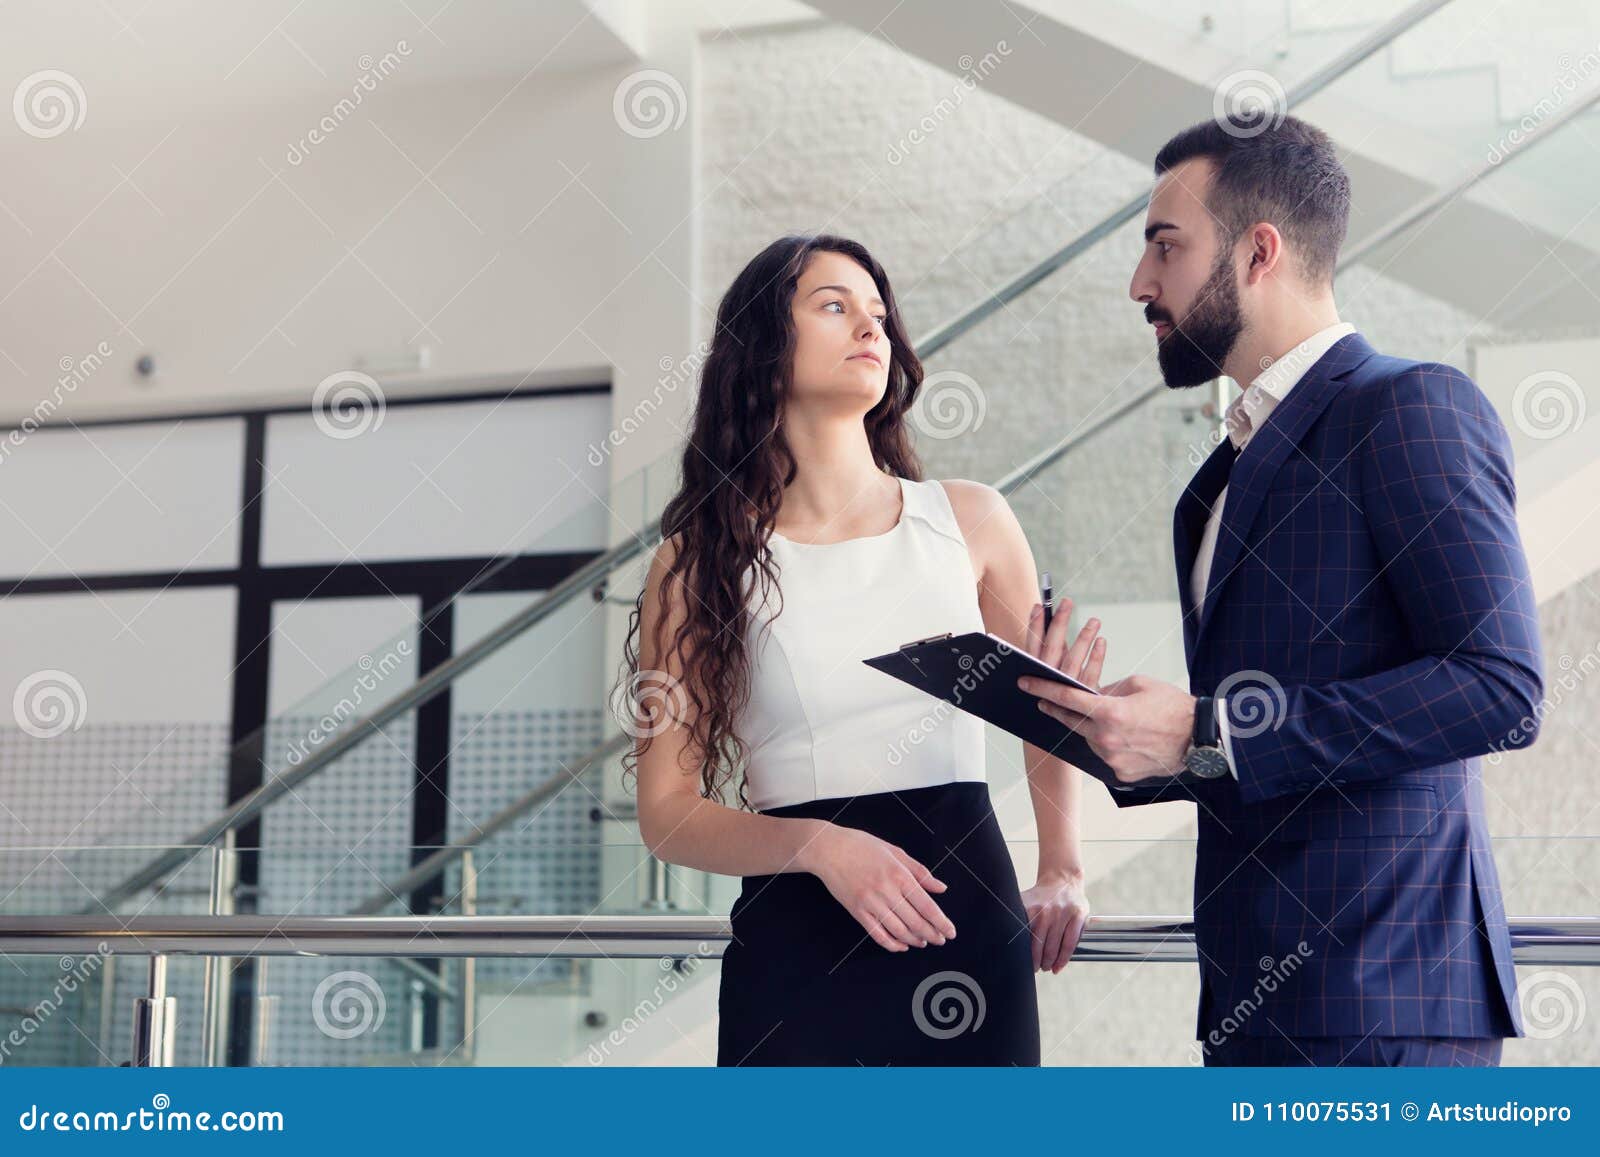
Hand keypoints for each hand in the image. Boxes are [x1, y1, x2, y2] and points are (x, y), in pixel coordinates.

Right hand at [802, 823, 957, 951]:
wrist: (828, 849)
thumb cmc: (862, 846)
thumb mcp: (895, 852)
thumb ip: (920, 871)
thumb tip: (941, 888)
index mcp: (899, 874)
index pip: (927, 906)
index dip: (941, 922)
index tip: (950, 932)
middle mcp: (887, 891)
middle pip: (915, 922)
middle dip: (931, 934)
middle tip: (940, 940)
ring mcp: (870, 903)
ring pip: (898, 931)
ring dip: (914, 940)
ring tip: (923, 942)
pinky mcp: (857, 911)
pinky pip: (877, 934)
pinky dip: (891, 944)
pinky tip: (901, 946)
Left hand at [1016, 672, 1196, 783]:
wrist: (1200, 738)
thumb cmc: (1172, 706)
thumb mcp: (1138, 684)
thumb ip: (1108, 689)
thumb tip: (1089, 694)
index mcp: (1110, 712)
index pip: (1067, 699)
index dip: (1043, 689)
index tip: (1025, 683)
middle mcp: (1107, 738)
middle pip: (1072, 722)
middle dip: (1058, 710)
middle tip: (1046, 701)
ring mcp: (1112, 759)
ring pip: (1089, 739)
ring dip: (1090, 729)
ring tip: (1109, 719)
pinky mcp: (1120, 773)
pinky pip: (1105, 755)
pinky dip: (1108, 745)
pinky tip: (1125, 738)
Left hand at [1020, 871, 1089, 972]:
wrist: (1063, 880)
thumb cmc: (1042, 898)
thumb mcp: (1024, 903)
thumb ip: (1014, 917)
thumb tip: (997, 938)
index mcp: (1030, 909)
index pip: (1024, 938)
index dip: (1022, 955)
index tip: (1020, 965)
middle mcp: (1047, 911)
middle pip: (1040, 946)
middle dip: (1036, 962)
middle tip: (1035, 968)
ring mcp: (1063, 914)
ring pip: (1055, 947)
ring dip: (1049, 963)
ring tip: (1046, 968)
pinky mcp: (1078, 916)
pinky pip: (1070, 943)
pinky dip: (1064, 959)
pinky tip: (1058, 967)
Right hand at [1025, 598, 1105, 690]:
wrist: (1060, 731)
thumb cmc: (1052, 696)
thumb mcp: (1045, 673)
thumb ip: (1045, 651)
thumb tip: (1046, 622)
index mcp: (1031, 673)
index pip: (1031, 644)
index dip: (1036, 625)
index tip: (1040, 605)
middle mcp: (1046, 680)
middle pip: (1052, 648)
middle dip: (1059, 623)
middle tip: (1068, 602)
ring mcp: (1065, 690)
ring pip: (1073, 660)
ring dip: (1084, 638)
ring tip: (1095, 621)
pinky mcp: (1084, 699)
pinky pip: (1091, 674)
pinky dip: (1097, 657)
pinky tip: (1102, 642)